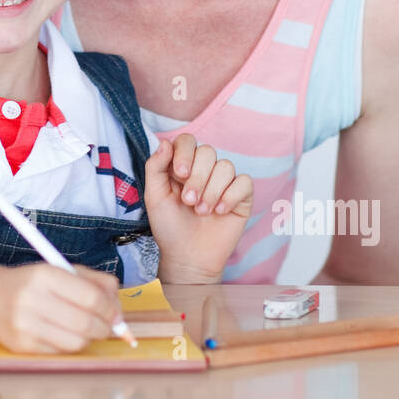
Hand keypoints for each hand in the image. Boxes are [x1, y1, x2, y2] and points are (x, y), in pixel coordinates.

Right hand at [0, 263, 121, 352]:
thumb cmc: (32, 284)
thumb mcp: (61, 270)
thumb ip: (94, 283)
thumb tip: (118, 311)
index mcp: (45, 274)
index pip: (90, 297)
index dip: (110, 308)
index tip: (115, 313)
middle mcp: (32, 299)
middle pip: (85, 322)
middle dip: (105, 328)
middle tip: (108, 326)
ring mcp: (25, 325)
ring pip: (76, 342)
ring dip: (90, 339)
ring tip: (87, 330)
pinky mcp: (21, 345)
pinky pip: (60, 352)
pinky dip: (71, 345)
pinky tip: (66, 335)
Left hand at [143, 134, 253, 282]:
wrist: (188, 257)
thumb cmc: (170, 227)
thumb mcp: (154, 196)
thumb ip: (156, 167)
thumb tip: (166, 142)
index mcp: (182, 165)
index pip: (187, 141)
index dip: (185, 153)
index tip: (179, 175)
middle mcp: (204, 170)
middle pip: (208, 152)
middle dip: (197, 178)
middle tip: (189, 202)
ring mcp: (224, 182)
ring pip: (226, 167)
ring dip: (212, 191)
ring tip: (202, 211)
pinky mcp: (241, 196)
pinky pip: (244, 182)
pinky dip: (231, 196)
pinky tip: (220, 212)